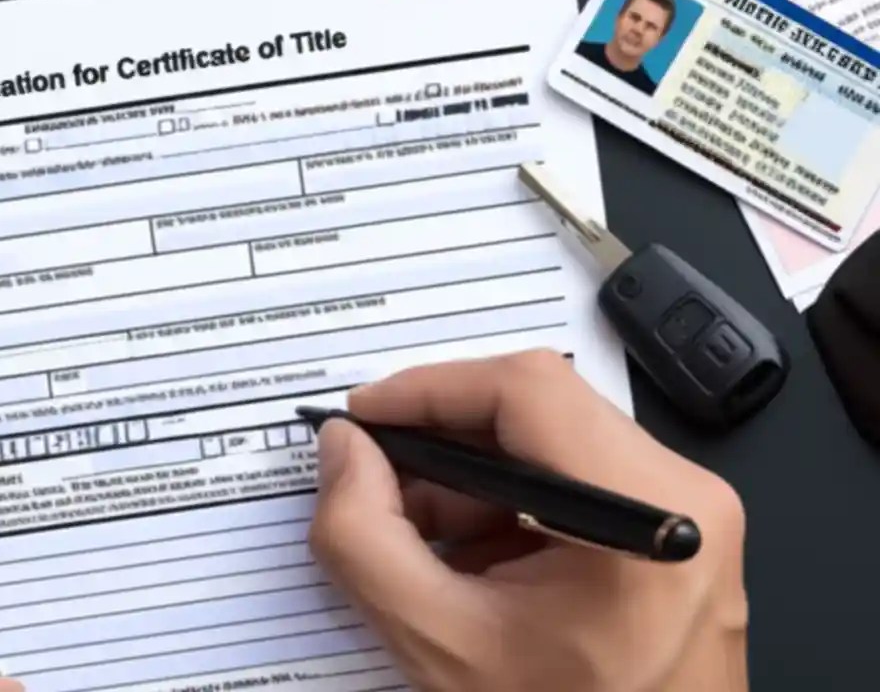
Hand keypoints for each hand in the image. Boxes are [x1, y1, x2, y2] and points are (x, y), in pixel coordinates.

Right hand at [308, 350, 748, 691]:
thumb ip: (366, 539)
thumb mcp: (441, 645)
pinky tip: (466, 558)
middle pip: (539, 410)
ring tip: (415, 535)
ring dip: (469, 476)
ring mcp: (690, 513)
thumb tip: (344, 451)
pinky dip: (507, 503)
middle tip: (375, 475)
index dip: (429, 389)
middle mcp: (686, 496)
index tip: (364, 416)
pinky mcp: (675, 531)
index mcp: (644, 513)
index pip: (525, 390)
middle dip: (441, 439)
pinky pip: (576, 481)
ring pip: (553, 441)